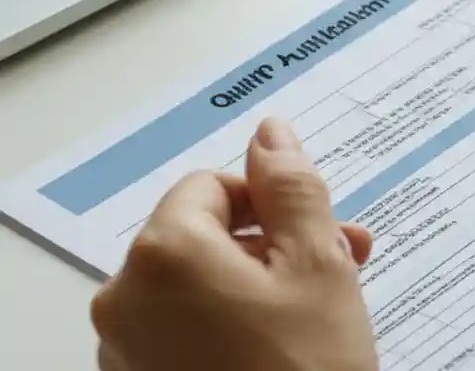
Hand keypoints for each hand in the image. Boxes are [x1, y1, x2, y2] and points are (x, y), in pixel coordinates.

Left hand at [91, 119, 378, 370]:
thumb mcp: (320, 265)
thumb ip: (294, 188)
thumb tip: (272, 133)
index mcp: (166, 252)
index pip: (213, 186)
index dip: (274, 202)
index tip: (320, 230)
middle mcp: (127, 296)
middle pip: (203, 236)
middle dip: (276, 243)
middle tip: (341, 263)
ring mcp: (126, 348)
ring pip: (196, 285)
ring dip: (259, 283)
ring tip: (321, 310)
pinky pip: (182, 331)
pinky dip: (230, 325)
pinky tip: (285, 345)